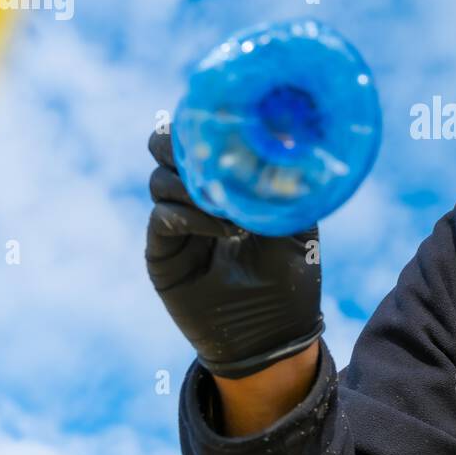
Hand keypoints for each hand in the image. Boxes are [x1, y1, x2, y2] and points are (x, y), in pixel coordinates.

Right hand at [145, 129, 323, 378]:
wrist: (271, 337)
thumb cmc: (290, 277)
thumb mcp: (295, 223)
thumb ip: (284, 184)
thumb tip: (283, 137)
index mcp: (225, 180)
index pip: (198, 136)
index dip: (203, 121)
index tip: (221, 117)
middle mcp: (194, 194)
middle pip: (165, 148)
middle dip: (181, 142)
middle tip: (209, 151)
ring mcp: (176, 223)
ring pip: (161, 178)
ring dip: (194, 183)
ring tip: (231, 206)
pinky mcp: (163, 253)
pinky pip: (162, 217)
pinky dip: (190, 214)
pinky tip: (224, 228)